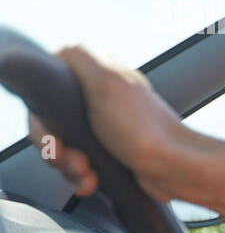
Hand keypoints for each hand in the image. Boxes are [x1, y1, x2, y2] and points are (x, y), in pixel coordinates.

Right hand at [25, 45, 186, 201]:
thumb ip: (79, 58)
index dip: (43, 115)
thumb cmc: (143, 128)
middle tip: (72, 157)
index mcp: (99, 77)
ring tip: (86, 172)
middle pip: (50, 123)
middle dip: (54, 146)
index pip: (48, 89)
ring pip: (61, 147)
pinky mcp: (109, 155)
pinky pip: (78, 166)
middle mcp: (100, 101)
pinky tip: (91, 182)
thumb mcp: (107, 82)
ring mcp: (103, 129)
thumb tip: (59, 50)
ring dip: (68, 165)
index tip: (54, 131)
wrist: (174, 169)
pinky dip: (81, 177)